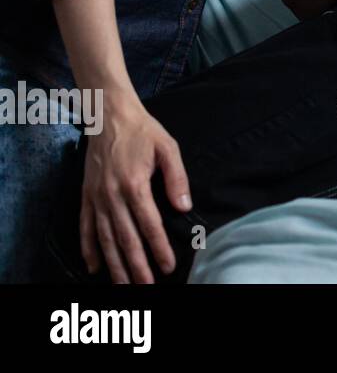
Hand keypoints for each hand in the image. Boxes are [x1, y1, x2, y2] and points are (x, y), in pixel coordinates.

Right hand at [81, 93, 190, 282]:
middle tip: (146, 287)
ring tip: (124, 285)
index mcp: (134, 185)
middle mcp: (112, 196)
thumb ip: (177, 178)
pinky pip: (86, 227)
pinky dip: (89, 249)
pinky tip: (94, 266)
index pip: (149, 225)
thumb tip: (183, 207)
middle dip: (136, 266)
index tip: (167, 266)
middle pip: (125, 239)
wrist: (109, 115)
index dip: (159, 248)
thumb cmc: (142, 131)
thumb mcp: (168, 147)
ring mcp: (96, 198)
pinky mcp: (86, 196)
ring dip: (115, 265)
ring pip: (105, 239)